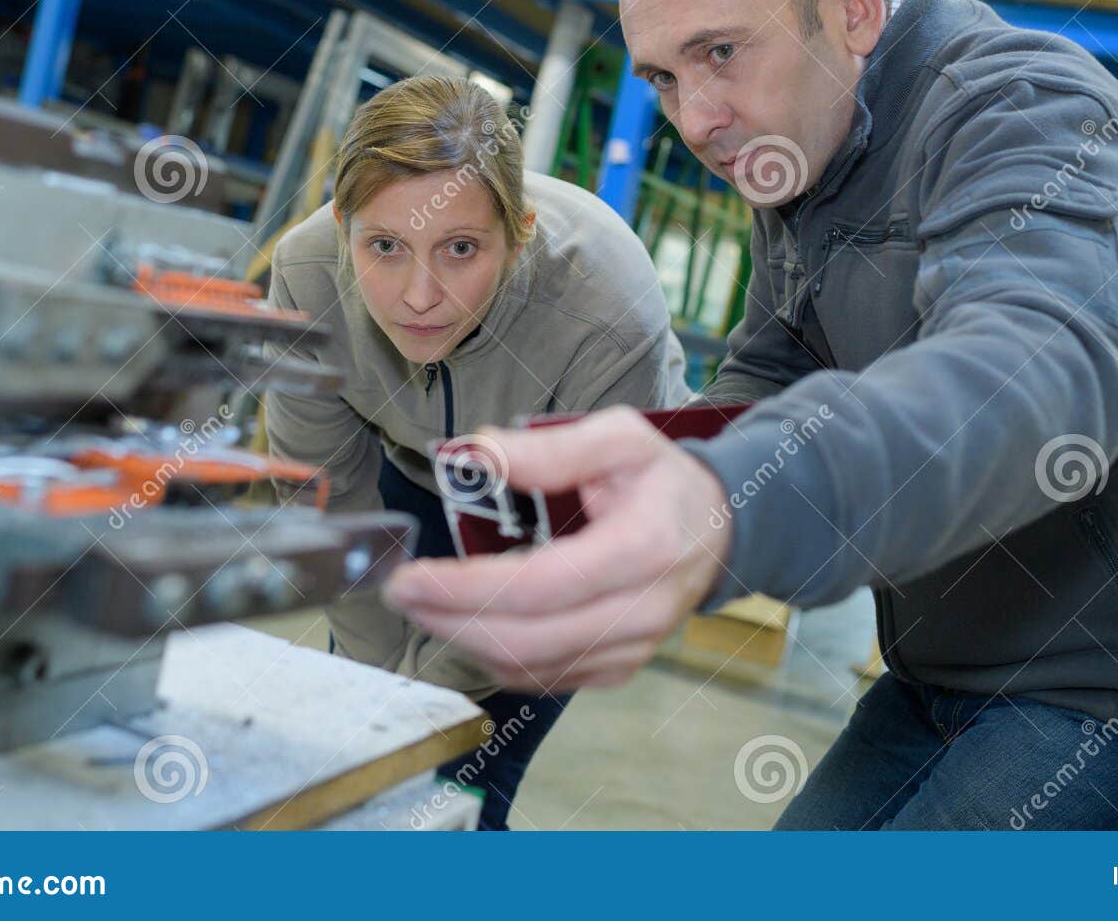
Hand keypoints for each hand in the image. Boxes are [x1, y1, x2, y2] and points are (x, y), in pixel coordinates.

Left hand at [381, 406, 733, 691]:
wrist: (718, 530)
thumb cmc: (663, 481)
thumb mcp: (620, 438)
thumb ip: (550, 449)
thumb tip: (478, 454)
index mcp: (642, 549)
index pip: (540, 587)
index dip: (467, 589)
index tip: (410, 577)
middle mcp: (640, 612)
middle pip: (527, 639)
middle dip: (449, 620)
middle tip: (398, 592)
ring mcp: (630, 649)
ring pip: (530, 667)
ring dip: (464, 642)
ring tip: (423, 606)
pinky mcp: (617, 670)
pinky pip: (545, 678)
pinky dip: (496, 657)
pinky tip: (466, 626)